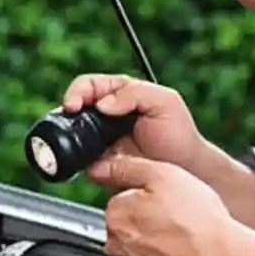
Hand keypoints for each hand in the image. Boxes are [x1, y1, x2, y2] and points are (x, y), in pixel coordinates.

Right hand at [60, 73, 216, 184]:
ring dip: (69, 134)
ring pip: (72, 132)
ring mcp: (101, 139)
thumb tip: (103, 103)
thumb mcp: (165, 102)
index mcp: (119, 93)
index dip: (78, 92)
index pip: (89, 85)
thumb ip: (134, 94)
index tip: (74, 104)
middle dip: (68, 111)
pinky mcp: (100, 162)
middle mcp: (107, 114)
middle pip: (75, 106)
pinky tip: (84, 158)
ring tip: (74, 139)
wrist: (186, 170)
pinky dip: (76, 158)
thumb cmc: (179, 134)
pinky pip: (79, 159)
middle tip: (70, 117)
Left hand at [97, 153, 240, 255]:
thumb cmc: (199, 221)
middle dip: (148, 218)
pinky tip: (182, 255)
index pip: (122, 197)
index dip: (148, 195)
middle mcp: (116, 246)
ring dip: (154, 241)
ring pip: (138, 247)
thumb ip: (126, 168)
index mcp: (115, 215)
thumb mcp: (163, 174)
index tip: (167, 198)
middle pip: (128, 223)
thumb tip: (100, 167)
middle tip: (178, 217)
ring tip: (183, 237)